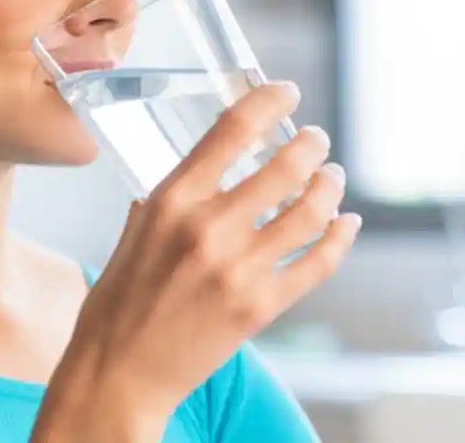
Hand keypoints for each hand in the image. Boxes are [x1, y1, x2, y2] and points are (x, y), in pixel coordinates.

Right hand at [35, 82, 359, 439]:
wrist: (119, 372)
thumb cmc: (118, 303)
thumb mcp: (132, 234)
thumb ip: (167, 201)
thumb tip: (197, 175)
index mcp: (171, 200)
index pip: (232, 128)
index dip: (269, 100)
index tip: (286, 91)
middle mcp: (207, 228)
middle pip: (284, 166)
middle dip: (311, 144)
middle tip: (316, 140)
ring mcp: (237, 269)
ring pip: (309, 211)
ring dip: (330, 186)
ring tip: (332, 177)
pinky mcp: (259, 306)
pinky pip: (317, 262)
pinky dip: (340, 238)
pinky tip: (346, 224)